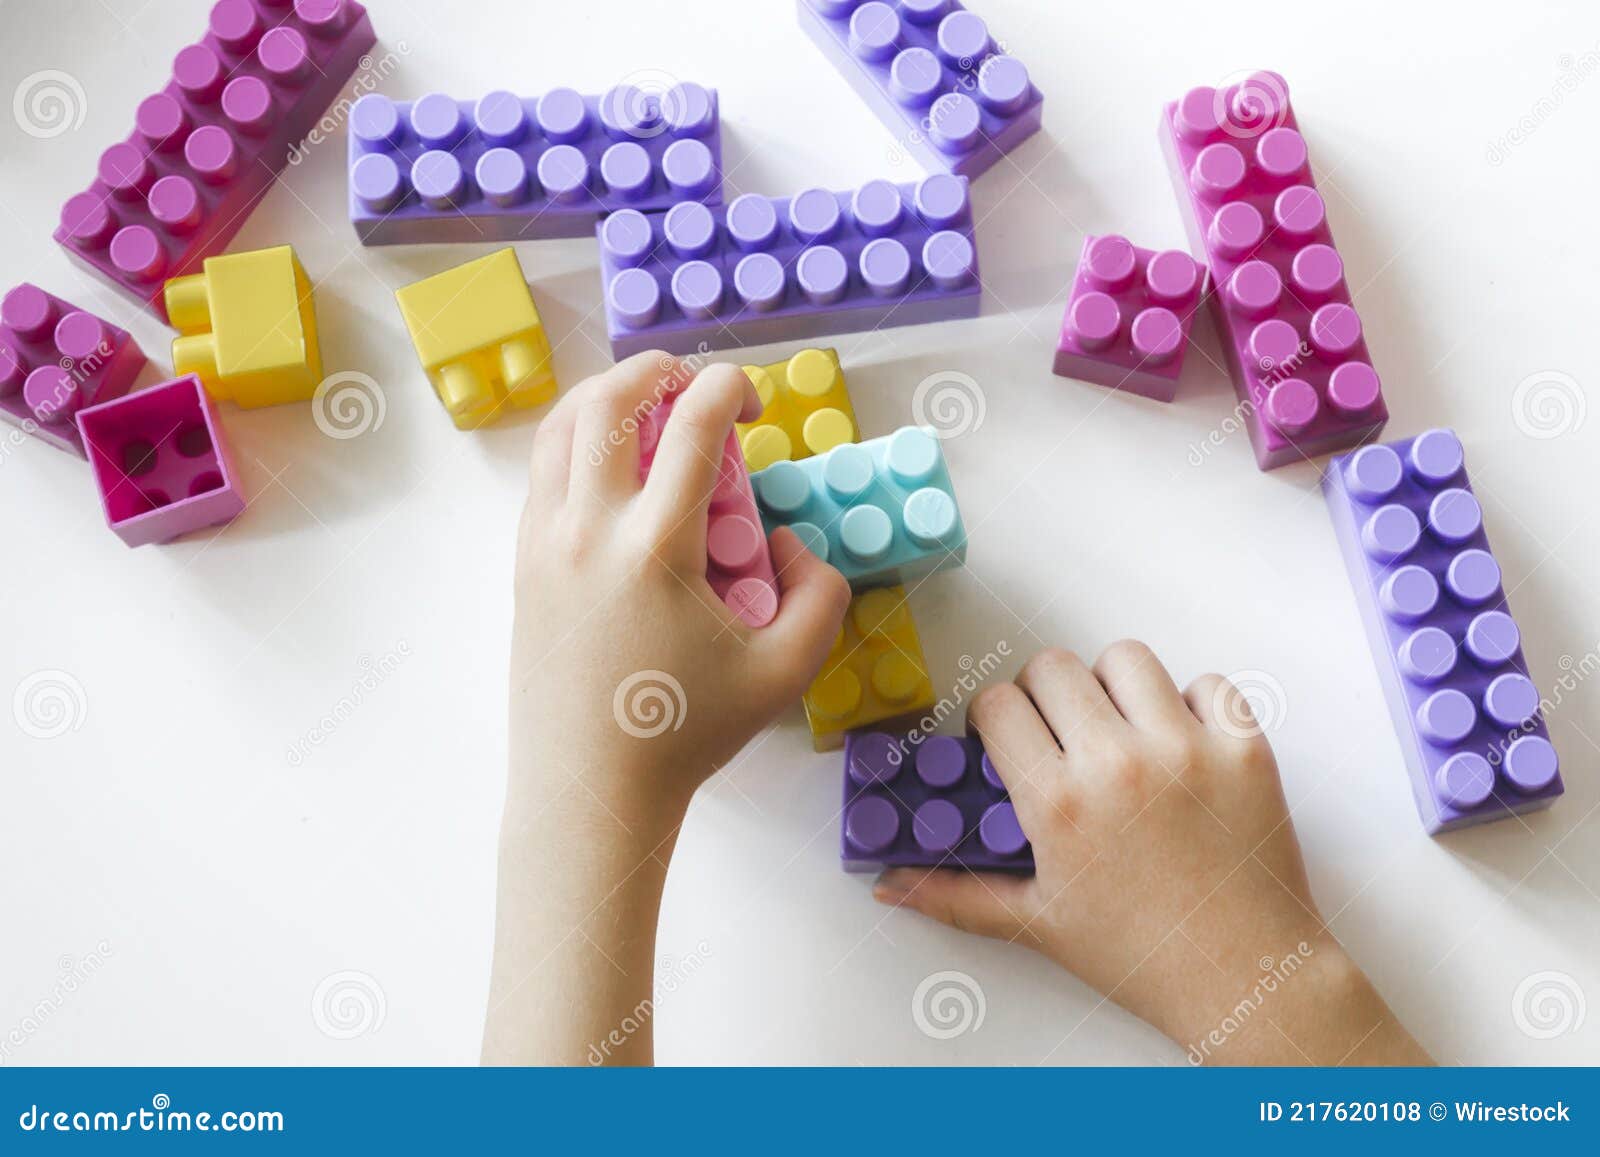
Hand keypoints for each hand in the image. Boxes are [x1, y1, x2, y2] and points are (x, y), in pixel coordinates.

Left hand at [487, 352, 849, 1064]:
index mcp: (655, 546)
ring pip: (560, 427)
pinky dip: (576, 441)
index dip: (726, 388)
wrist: (589, 788)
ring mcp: (543, 542)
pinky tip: (612, 466)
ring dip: (606, 396)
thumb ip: (819, 595)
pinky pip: (542, 471)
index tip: (749, 393)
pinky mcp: (522, 563)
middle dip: (654, 370)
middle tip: (694, 381)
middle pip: (607, 401)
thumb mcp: (785, 673)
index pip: (690, 427)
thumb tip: (790, 541)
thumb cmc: (686, 734)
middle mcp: (588, 528)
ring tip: (647, 405)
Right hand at [874, 640, 1429, 1065]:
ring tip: (1121, 729)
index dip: (994, 718)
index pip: (997, 703)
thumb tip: (889, 885)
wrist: (1247, 982)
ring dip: (1114, 685)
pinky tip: (1182, 744)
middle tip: (1059, 733)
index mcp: (1058, 804)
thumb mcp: (1038, 925)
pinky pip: (1208, 683)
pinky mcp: (1245, 749)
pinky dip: (1193, 703)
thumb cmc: (1143, 958)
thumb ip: (955, 895)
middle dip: (1044, 694)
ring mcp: (1187, 750)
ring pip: (1126, 658)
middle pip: (1052, 666)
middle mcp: (1117, 764)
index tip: (1008, 740)